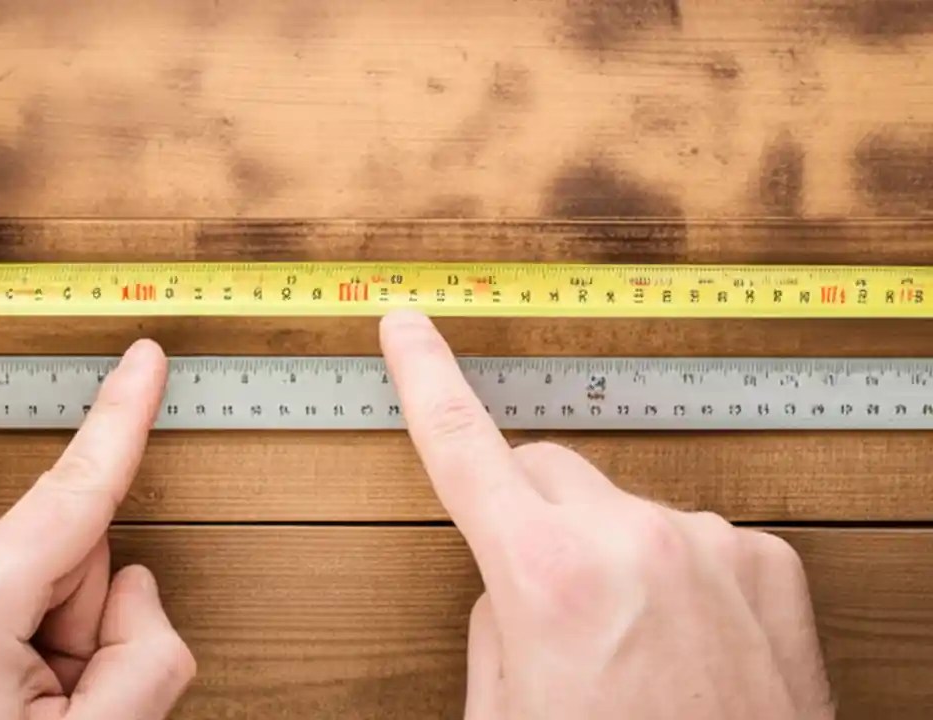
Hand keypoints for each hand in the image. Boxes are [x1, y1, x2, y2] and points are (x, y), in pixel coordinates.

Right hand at [378, 311, 833, 719]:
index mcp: (546, 577)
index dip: (424, 378)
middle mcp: (632, 540)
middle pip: (547, 468)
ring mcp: (709, 544)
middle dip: (527, 507)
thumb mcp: (502, 714)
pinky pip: (692, 539)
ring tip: (630, 648)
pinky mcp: (768, 561)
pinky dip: (677, 575)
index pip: (462, 446)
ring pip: (623, 509)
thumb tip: (512, 575)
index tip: (408, 328)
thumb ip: (494, 620)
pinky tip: (686, 644)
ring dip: (610, 553)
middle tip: (538, 589)